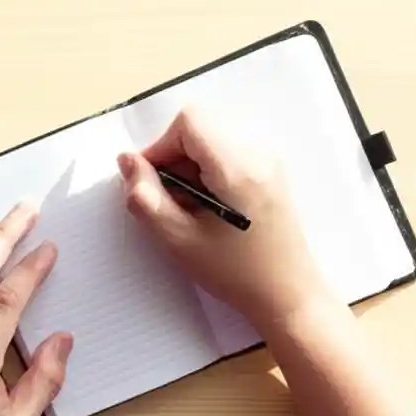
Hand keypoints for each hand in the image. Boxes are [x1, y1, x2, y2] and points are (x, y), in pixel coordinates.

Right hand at [117, 108, 332, 330]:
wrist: (289, 294)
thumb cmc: (236, 273)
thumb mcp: (179, 240)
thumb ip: (146, 197)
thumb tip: (127, 161)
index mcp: (238, 166)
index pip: (189, 121)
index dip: (161, 146)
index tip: (154, 182)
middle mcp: (259, 151)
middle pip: (201, 125)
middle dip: (176, 155)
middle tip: (173, 199)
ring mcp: (270, 158)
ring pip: (213, 135)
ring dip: (192, 162)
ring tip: (192, 205)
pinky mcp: (273, 169)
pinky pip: (230, 148)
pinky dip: (210, 167)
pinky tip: (211, 203)